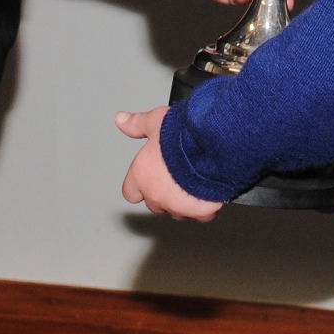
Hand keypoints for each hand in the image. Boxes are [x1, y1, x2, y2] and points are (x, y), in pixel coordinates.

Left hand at [116, 106, 222, 220]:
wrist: (212, 145)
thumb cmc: (183, 134)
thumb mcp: (155, 121)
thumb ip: (136, 124)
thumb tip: (121, 120)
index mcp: (142, 175)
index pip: (130, 191)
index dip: (139, 185)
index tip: (147, 177)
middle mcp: (157, 195)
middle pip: (154, 202)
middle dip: (163, 192)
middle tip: (175, 172)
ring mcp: (178, 206)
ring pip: (177, 210)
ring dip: (182, 200)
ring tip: (192, 179)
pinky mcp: (200, 211)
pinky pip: (200, 213)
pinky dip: (203, 205)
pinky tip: (208, 188)